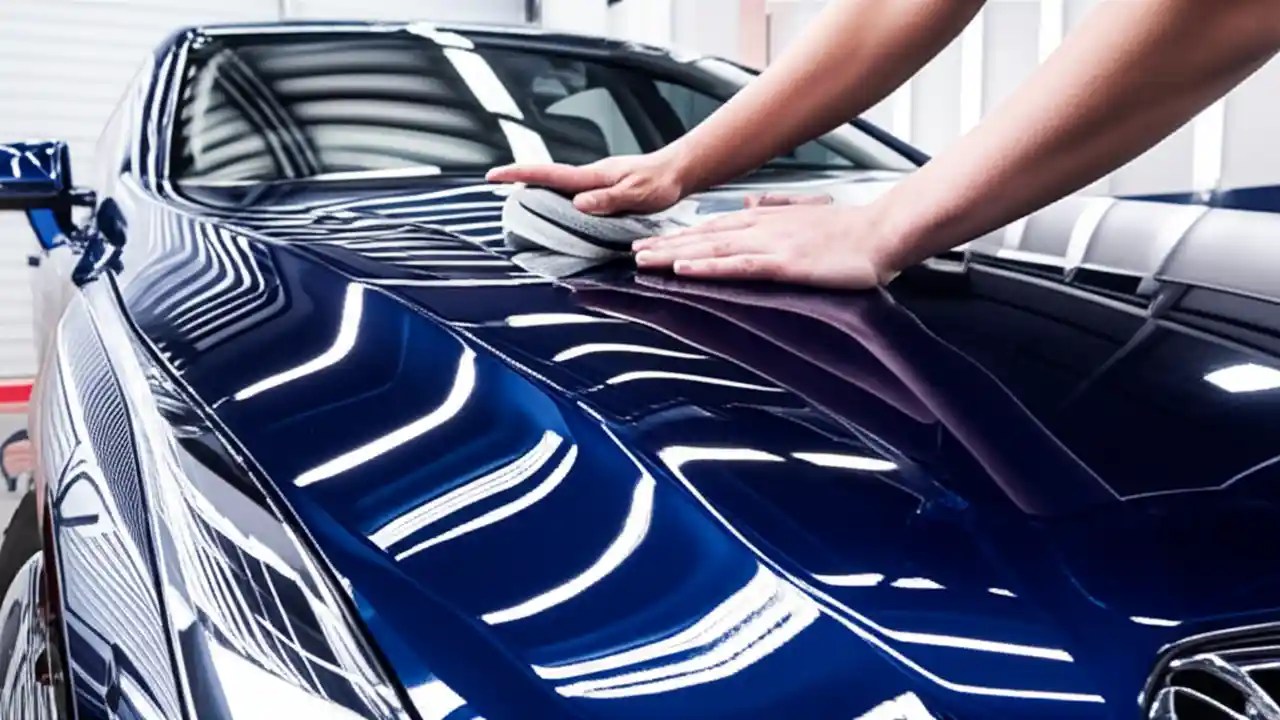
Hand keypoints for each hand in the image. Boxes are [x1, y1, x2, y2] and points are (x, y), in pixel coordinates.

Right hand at [486, 151, 688, 214]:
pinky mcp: (603, 188)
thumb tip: (577, 203)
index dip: (520, 174)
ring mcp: (596, 181)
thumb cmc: (662, 183)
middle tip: (493, 182)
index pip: (550, 174)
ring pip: (559, 184)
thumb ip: (609, 199)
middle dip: (520, 177)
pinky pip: (572, 191)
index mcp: (593, 176)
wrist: (679, 170)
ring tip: (514, 195)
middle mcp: (590, 177)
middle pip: (547, 176)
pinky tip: (554, 204)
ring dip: (536, 186)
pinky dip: (556, 194)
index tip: (494, 175)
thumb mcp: (638, 194)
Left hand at [632, 204, 900, 289]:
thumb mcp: (804, 213)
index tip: (649, 242)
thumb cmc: (849, 230)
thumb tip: (746, 204)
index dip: (677, 236)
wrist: (882, 232)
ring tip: (643, 261)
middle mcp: (760, 228)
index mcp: (764, 219)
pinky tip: (682, 270)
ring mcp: (770, 245)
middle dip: (664, 246)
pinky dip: (707, 267)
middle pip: (702, 238)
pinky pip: (737, 266)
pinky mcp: (784, 264)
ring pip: (711, 250)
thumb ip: (772, 209)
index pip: (711, 228)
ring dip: (674, 255)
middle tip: (631, 254)